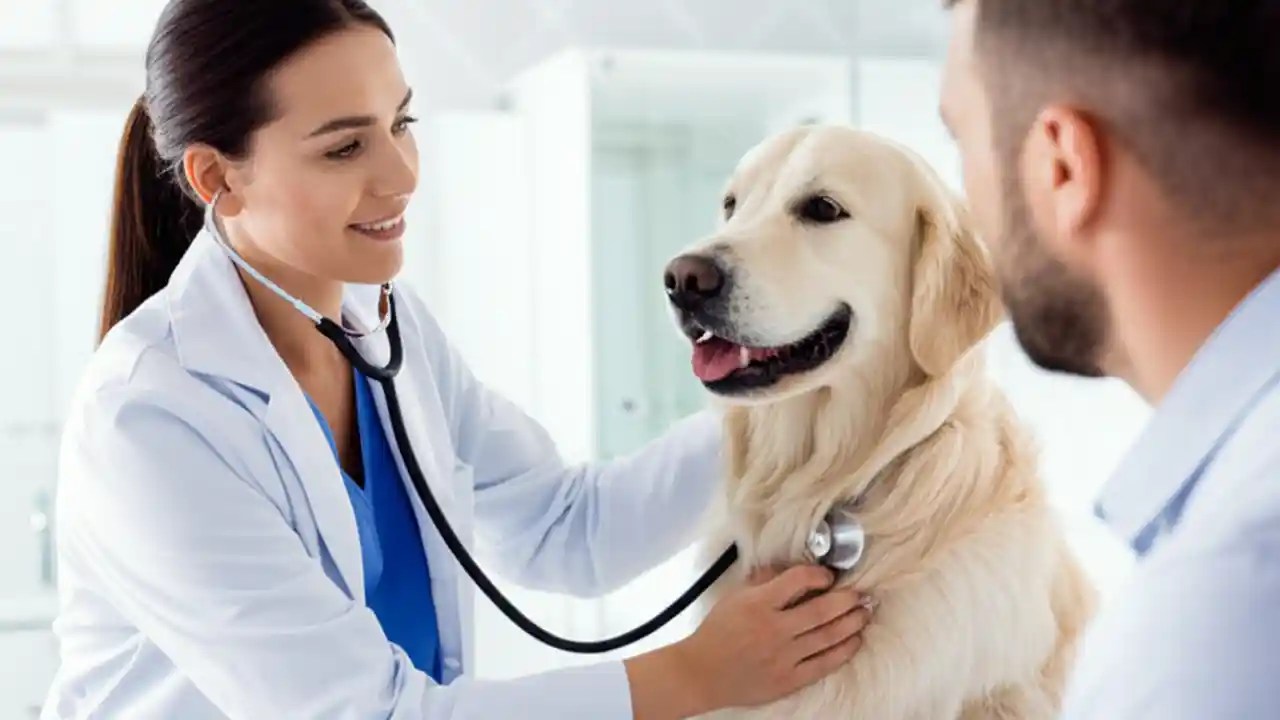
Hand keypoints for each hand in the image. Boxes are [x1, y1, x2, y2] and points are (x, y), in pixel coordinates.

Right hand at [625, 565, 871, 719]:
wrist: (702, 672)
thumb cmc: (717, 632)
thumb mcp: (735, 598)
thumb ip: (762, 581)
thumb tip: (787, 567)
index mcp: (758, 604)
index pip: (797, 580)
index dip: (818, 574)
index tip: (828, 575)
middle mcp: (774, 629)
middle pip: (822, 610)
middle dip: (847, 599)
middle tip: (861, 593)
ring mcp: (783, 656)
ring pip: (828, 636)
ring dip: (852, 622)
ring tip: (864, 613)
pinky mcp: (788, 679)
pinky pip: (824, 664)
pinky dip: (843, 651)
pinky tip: (854, 641)